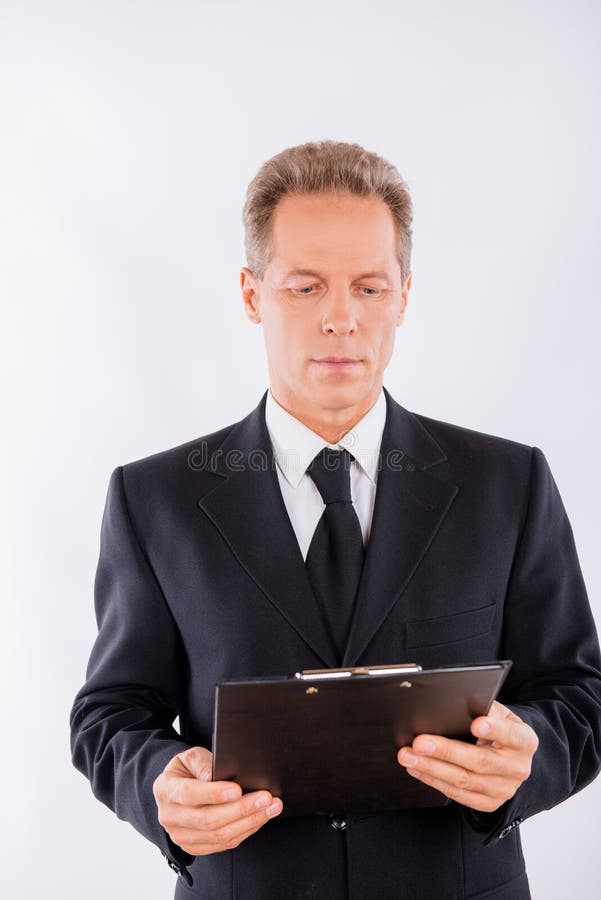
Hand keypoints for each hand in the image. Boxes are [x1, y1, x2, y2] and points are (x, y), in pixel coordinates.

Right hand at [152, 746, 282, 854]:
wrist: (177, 789)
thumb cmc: (187, 770)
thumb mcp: (190, 757)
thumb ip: (203, 764)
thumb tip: (218, 777)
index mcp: (166, 790)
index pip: (189, 794)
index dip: (214, 794)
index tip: (238, 789)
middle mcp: (170, 816)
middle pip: (208, 819)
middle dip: (241, 809)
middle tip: (266, 798)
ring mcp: (181, 835)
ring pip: (219, 835)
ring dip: (249, 822)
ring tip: (271, 807)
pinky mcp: (194, 846)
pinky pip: (223, 844)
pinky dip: (245, 831)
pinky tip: (260, 818)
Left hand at [397, 700, 538, 812]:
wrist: (510, 756)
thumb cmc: (498, 728)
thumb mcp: (497, 714)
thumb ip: (481, 708)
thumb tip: (452, 704)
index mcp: (524, 741)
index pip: (510, 734)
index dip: (494, 730)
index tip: (475, 724)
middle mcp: (517, 768)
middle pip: (479, 761)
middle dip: (445, 751)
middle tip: (419, 743)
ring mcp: (504, 789)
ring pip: (464, 781)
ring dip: (432, 769)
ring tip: (408, 757)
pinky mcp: (489, 803)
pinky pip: (458, 795)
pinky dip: (434, 781)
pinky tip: (418, 769)